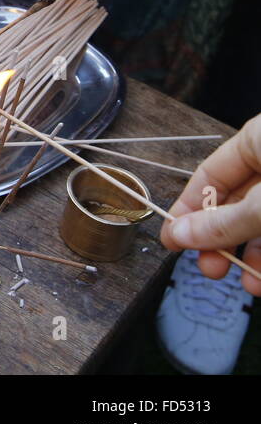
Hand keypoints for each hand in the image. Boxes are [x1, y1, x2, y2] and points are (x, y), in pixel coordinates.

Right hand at [161, 114, 260, 296]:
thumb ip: (221, 223)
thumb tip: (178, 234)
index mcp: (259, 139)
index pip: (209, 175)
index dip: (188, 209)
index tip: (172, 239)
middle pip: (237, 202)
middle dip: (222, 240)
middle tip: (209, 268)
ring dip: (252, 256)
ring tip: (248, 284)